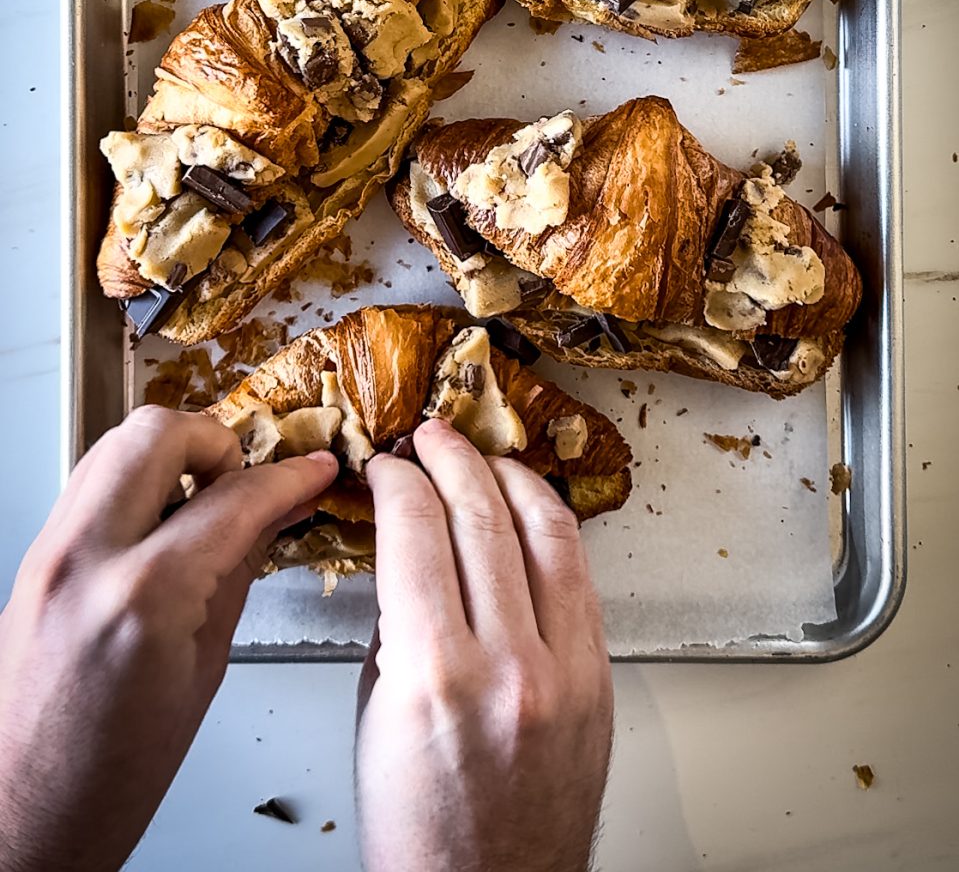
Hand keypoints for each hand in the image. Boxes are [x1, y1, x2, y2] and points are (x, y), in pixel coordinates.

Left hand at [0, 404, 337, 871]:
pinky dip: (137, 482)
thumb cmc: (113, 772)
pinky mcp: (32, 558)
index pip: (233, 498)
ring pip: (116, 443)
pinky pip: (91, 483)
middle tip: (247, 478)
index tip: (311, 469)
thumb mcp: (206, 668)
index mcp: (142, 598)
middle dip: (216, 441)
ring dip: (171, 454)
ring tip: (207, 498)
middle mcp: (84, 560)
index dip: (287, 477)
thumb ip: (240, 570)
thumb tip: (275, 513)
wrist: (29, 813)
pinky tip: (166, 522)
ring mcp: (48, 554)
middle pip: (158, 432)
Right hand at [356, 418, 611, 871]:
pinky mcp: (600, 680)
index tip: (387, 468)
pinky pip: (580, 576)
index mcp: (435, 675)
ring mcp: (565, 671)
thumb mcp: (374, 714)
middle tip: (432, 439)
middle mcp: (507, 665)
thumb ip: (394, 622)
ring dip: (507, 476)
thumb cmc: (420, 826)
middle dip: (450, 460)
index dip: (398, 482)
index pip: (415, 531)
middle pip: (481, 515)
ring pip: (545, 531)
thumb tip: (407, 546)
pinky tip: (531, 508)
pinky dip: (552, 528)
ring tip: (482, 455)